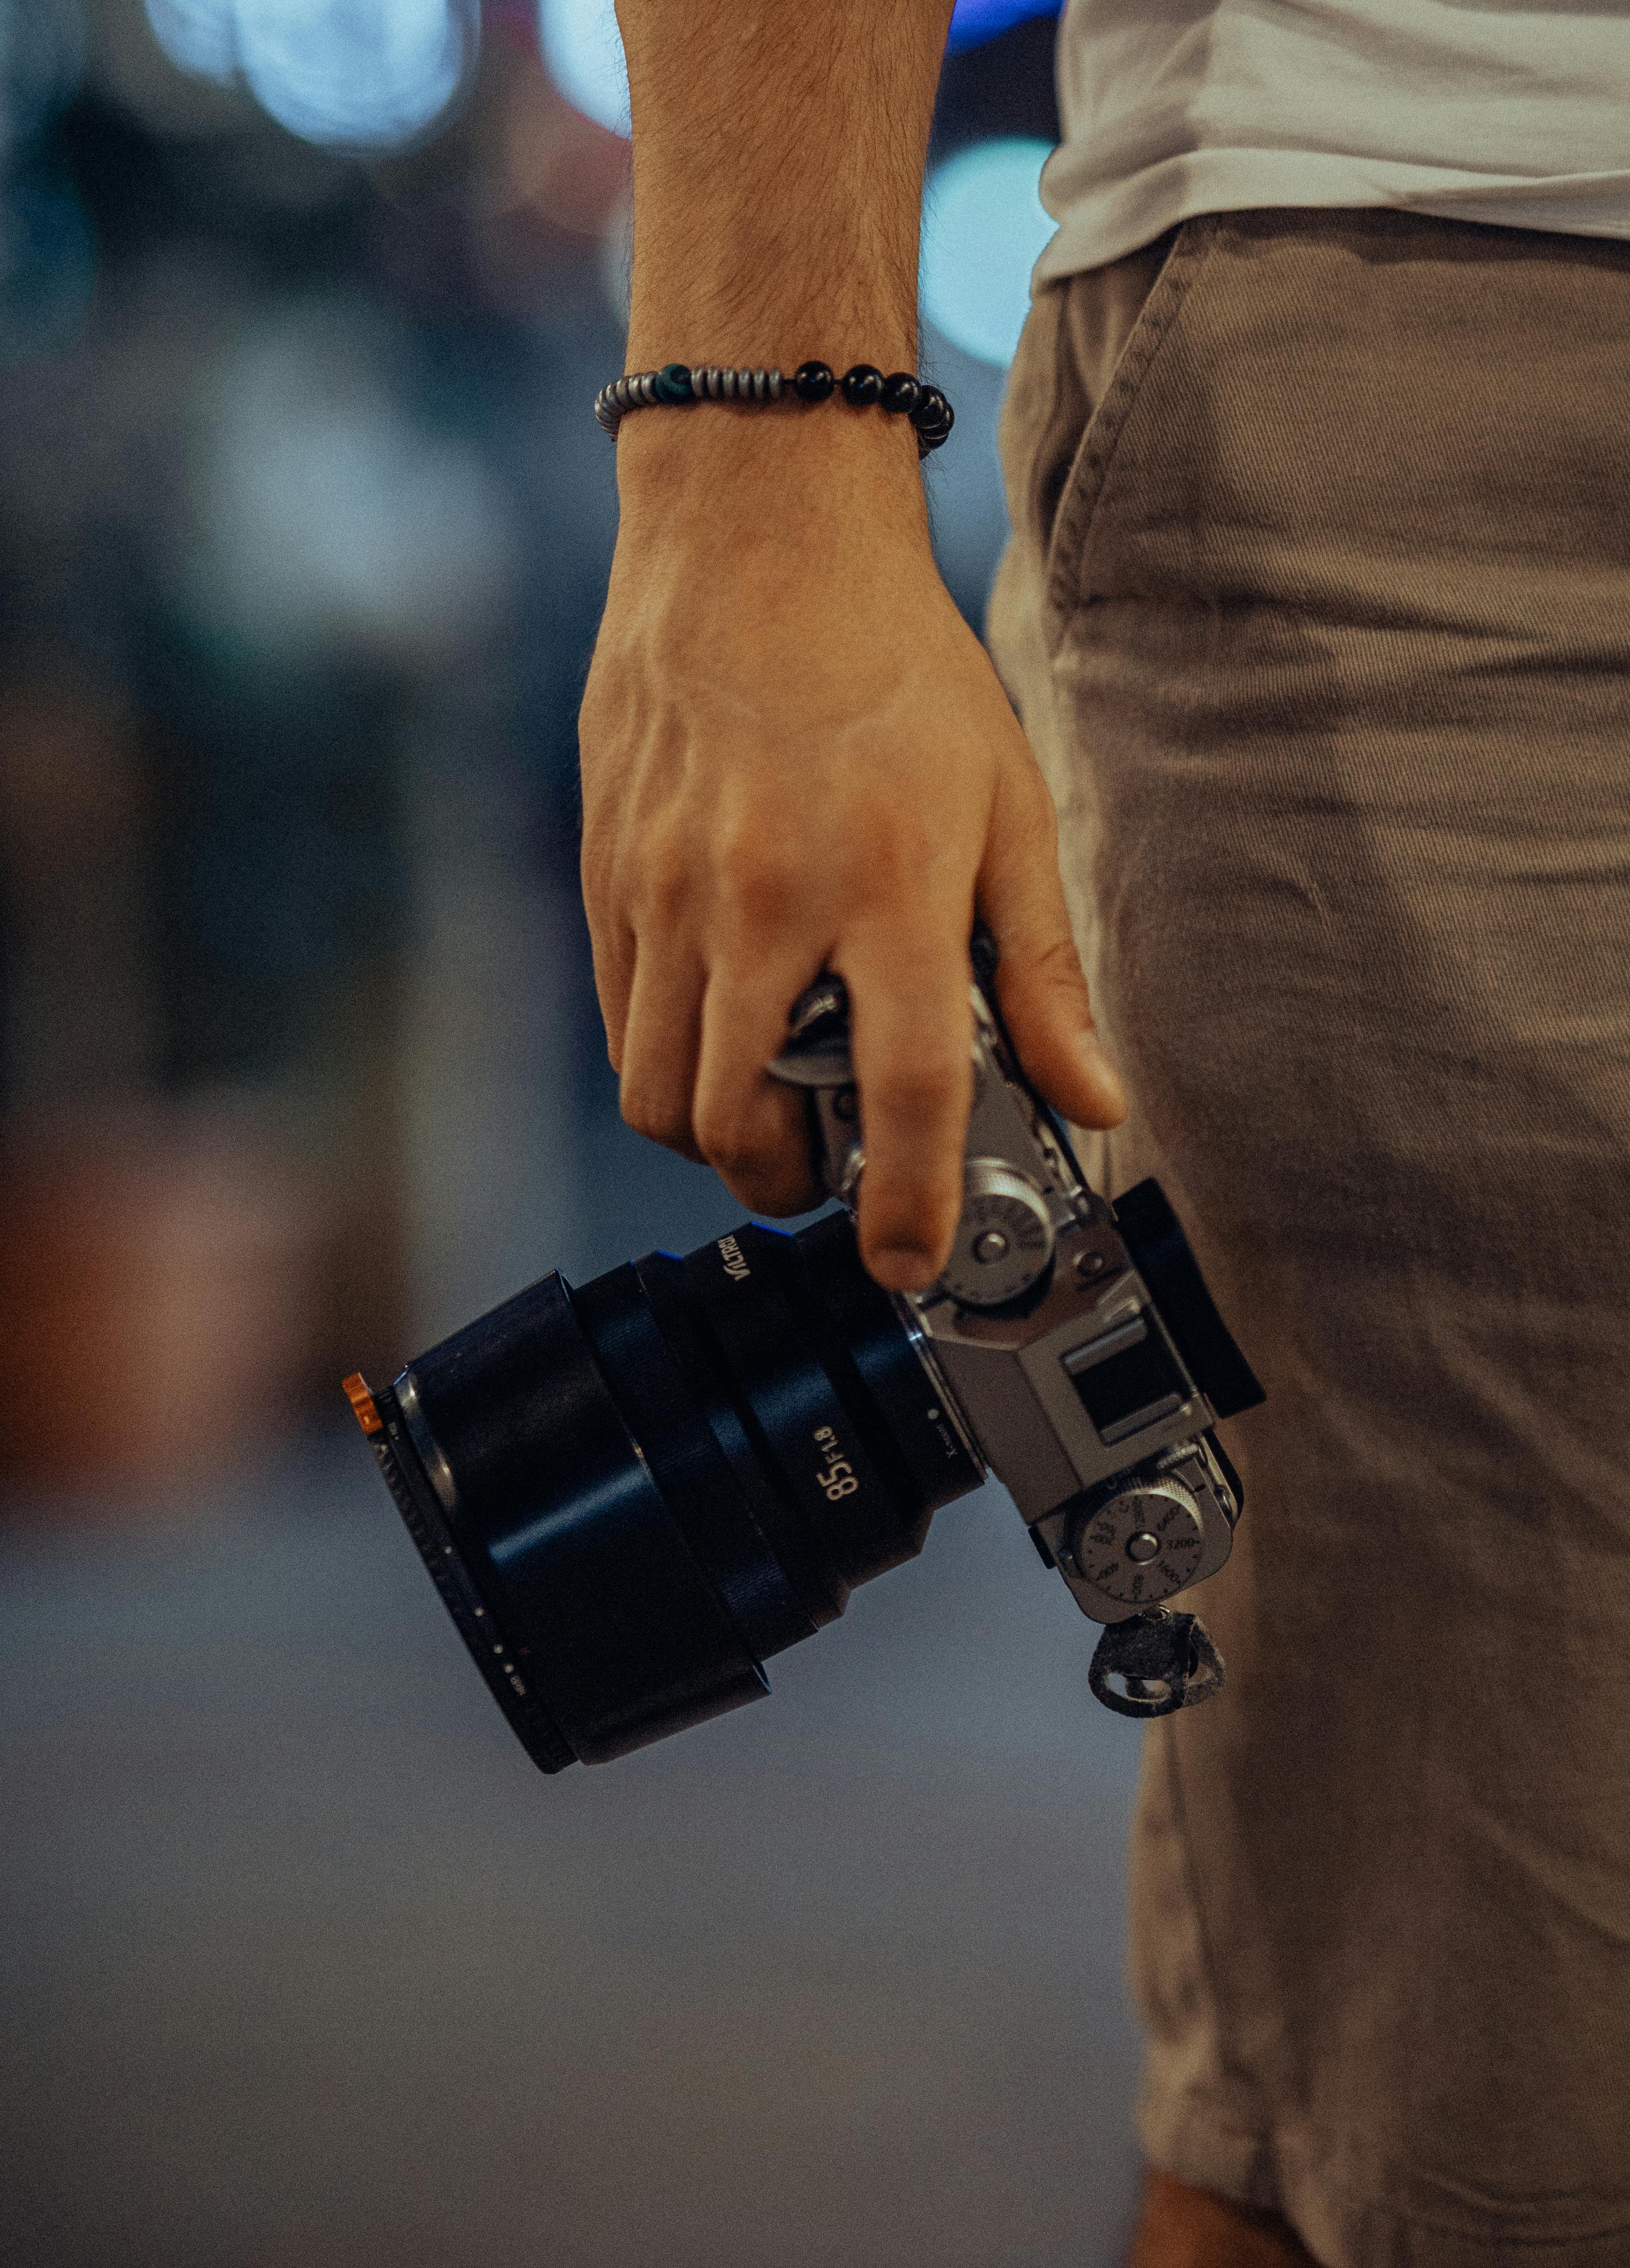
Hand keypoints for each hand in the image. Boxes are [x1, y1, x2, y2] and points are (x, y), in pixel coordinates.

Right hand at [579, 415, 1124, 1290]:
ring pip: (662, 1096)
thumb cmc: (895, 669)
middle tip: (833, 1166)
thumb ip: (1043, 967)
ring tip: (773, 1099)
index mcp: (886, 883)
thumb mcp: (1005, 804)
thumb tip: (1093, 1094)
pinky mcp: (606, 879)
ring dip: (720, 1137)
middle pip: (742, 1124)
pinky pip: (622, 1026)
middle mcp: (763, 900)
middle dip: (791, 1183)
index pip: (901, 1091)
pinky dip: (669, 1063)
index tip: (907, 1259)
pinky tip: (721, 1024)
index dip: (906, 1204)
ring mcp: (667, 892)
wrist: (753, 540)